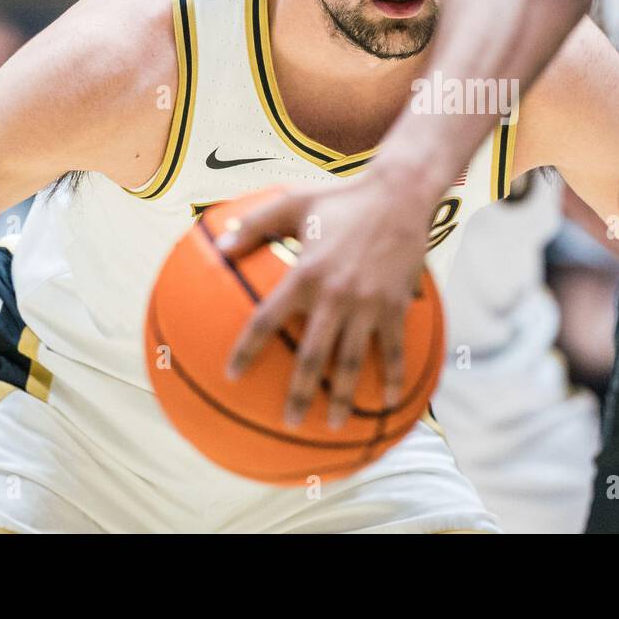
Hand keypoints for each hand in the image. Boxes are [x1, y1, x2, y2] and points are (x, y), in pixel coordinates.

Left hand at [219, 170, 435, 429]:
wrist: (399, 194)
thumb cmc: (342, 197)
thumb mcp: (293, 203)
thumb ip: (254, 225)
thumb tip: (219, 246)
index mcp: (305, 274)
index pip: (267, 319)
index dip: (247, 350)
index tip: (232, 375)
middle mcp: (334, 295)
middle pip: (311, 356)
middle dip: (299, 393)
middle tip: (289, 422)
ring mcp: (368, 304)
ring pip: (352, 361)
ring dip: (343, 397)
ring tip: (336, 424)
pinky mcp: (395, 305)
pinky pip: (393, 349)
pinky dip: (392, 377)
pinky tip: (389, 401)